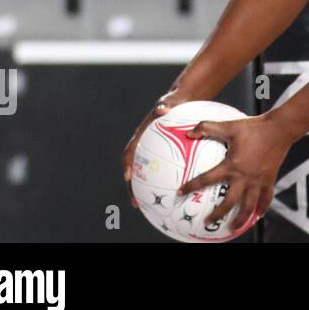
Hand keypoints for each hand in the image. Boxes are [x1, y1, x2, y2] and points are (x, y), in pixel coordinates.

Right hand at [123, 89, 190, 208]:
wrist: (181, 102)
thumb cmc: (174, 102)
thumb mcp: (170, 102)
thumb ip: (165, 105)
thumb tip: (162, 108)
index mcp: (142, 136)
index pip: (130, 152)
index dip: (127, 165)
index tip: (128, 177)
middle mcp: (145, 147)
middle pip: (134, 170)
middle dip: (132, 187)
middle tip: (136, 201)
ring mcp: (154, 153)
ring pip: (148, 174)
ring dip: (148, 190)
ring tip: (154, 207)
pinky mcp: (165, 157)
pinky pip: (165, 172)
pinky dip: (168, 183)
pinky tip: (179, 194)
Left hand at [178, 113, 295, 231]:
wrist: (279, 129)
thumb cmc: (254, 127)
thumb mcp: (229, 126)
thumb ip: (208, 128)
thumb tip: (189, 133)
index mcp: (232, 165)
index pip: (207, 179)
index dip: (192, 186)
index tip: (180, 193)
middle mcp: (244, 177)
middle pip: (229, 202)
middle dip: (217, 214)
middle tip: (208, 222)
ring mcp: (258, 181)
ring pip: (248, 206)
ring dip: (241, 219)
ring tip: (233, 228)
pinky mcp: (269, 180)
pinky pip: (266, 198)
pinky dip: (263, 208)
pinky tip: (259, 214)